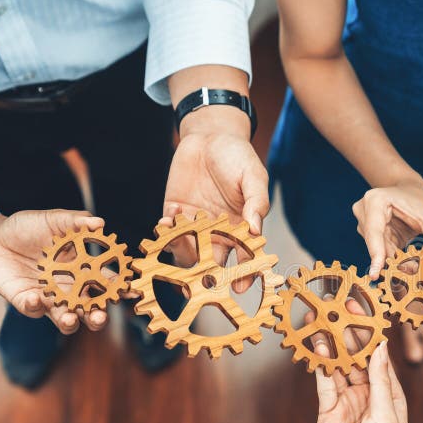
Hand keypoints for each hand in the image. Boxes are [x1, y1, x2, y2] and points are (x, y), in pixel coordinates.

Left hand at [0, 210, 110, 333]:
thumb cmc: (28, 228)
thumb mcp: (54, 220)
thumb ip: (76, 221)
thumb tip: (99, 222)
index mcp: (82, 270)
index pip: (106, 282)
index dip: (120, 289)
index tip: (131, 293)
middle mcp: (69, 288)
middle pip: (89, 310)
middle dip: (97, 317)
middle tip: (99, 317)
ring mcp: (48, 297)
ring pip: (64, 318)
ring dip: (70, 322)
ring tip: (70, 320)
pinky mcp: (24, 300)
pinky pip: (32, 309)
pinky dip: (34, 307)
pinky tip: (36, 298)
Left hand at [162, 106, 268, 291]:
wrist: (209, 135)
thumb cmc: (237, 157)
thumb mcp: (253, 177)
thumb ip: (255, 203)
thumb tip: (257, 231)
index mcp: (241, 227)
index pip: (244, 257)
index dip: (244, 274)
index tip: (240, 287)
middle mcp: (218, 231)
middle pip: (213, 261)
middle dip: (206, 276)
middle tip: (199, 286)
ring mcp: (195, 224)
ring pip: (188, 250)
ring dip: (182, 252)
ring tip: (179, 244)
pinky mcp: (174, 212)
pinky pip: (168, 231)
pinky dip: (165, 231)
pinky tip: (166, 221)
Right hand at [311, 301, 407, 422]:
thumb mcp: (386, 414)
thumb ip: (380, 379)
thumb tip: (381, 345)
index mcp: (389, 393)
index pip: (378, 356)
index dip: (370, 332)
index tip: (363, 308)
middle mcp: (367, 394)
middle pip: (356, 357)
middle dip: (347, 332)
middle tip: (338, 305)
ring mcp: (346, 402)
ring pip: (338, 366)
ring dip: (331, 343)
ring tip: (322, 318)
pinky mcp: (327, 413)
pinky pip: (323, 384)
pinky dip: (319, 365)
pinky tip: (316, 346)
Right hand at [352, 178, 422, 279]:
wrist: (408, 188)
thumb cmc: (416, 196)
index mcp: (374, 202)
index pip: (374, 232)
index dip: (376, 254)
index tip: (375, 274)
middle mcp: (364, 212)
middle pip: (375, 244)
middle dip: (391, 260)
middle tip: (409, 275)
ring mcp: (365, 223)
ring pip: (378, 250)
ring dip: (395, 260)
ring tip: (412, 269)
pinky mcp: (370, 234)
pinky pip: (382, 250)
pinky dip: (395, 257)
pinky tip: (407, 264)